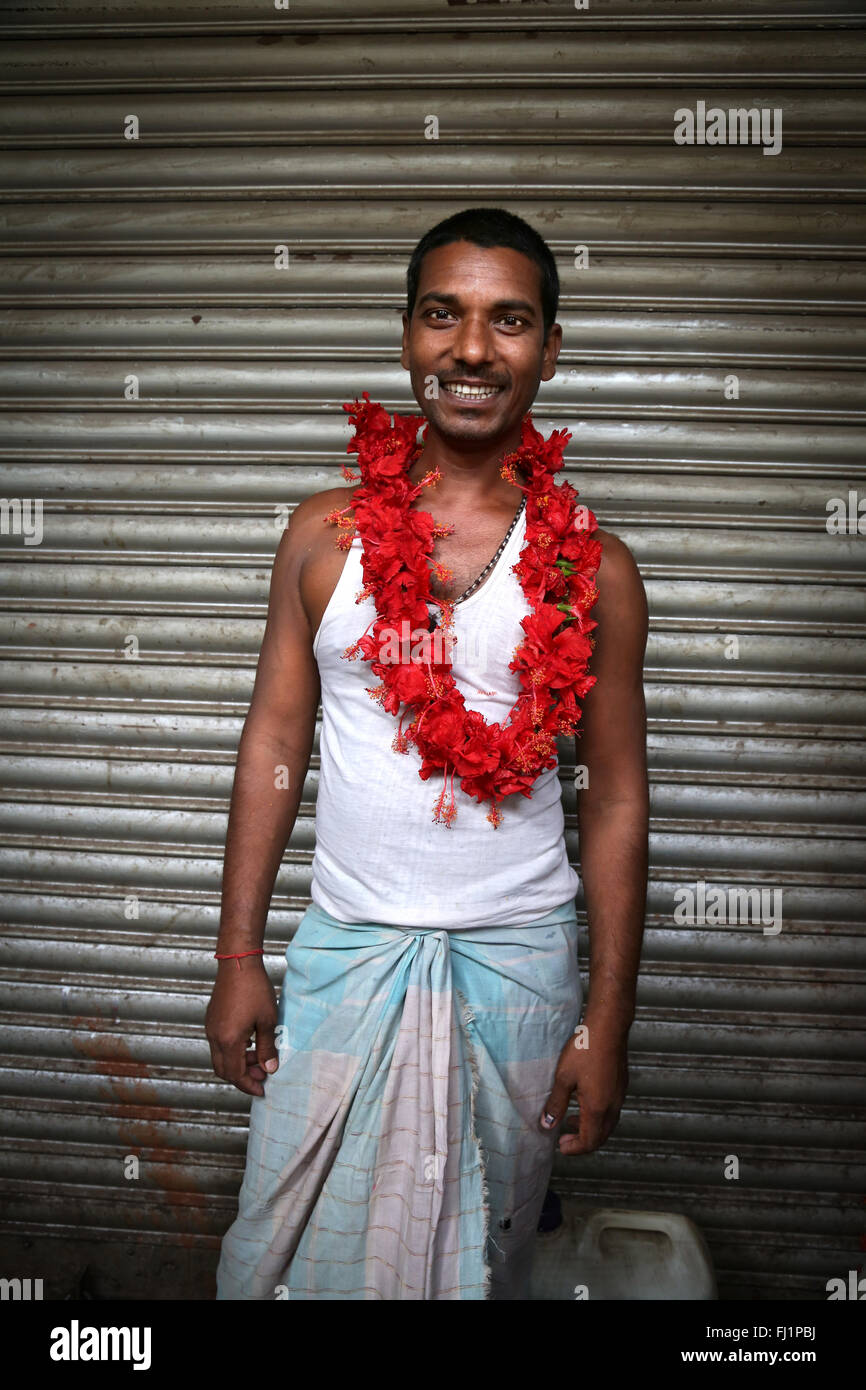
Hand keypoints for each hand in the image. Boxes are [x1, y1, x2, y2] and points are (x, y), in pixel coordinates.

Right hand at [205, 959, 278, 1096]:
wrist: (238, 963)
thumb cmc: (255, 989)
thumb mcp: (267, 1021)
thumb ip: (267, 1048)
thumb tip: (269, 1069)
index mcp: (228, 1040)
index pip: (235, 1074)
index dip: (249, 1085)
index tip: (262, 1090)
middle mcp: (214, 1036)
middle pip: (224, 1070)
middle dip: (242, 1076)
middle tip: (262, 1074)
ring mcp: (211, 1027)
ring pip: (220, 1057)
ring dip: (237, 1062)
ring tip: (258, 1057)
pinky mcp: (211, 1019)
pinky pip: (218, 1044)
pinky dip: (232, 1050)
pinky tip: (249, 1042)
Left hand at [538, 1024, 628, 1154]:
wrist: (608, 1027)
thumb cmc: (585, 1050)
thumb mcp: (563, 1078)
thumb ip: (556, 1104)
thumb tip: (547, 1124)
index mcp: (598, 1108)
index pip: (589, 1142)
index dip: (574, 1149)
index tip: (561, 1146)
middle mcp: (613, 1106)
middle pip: (600, 1137)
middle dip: (582, 1142)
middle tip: (564, 1138)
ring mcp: (619, 1095)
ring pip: (607, 1124)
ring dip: (590, 1128)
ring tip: (571, 1120)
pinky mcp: (621, 1085)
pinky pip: (611, 1110)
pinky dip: (598, 1115)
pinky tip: (584, 1102)